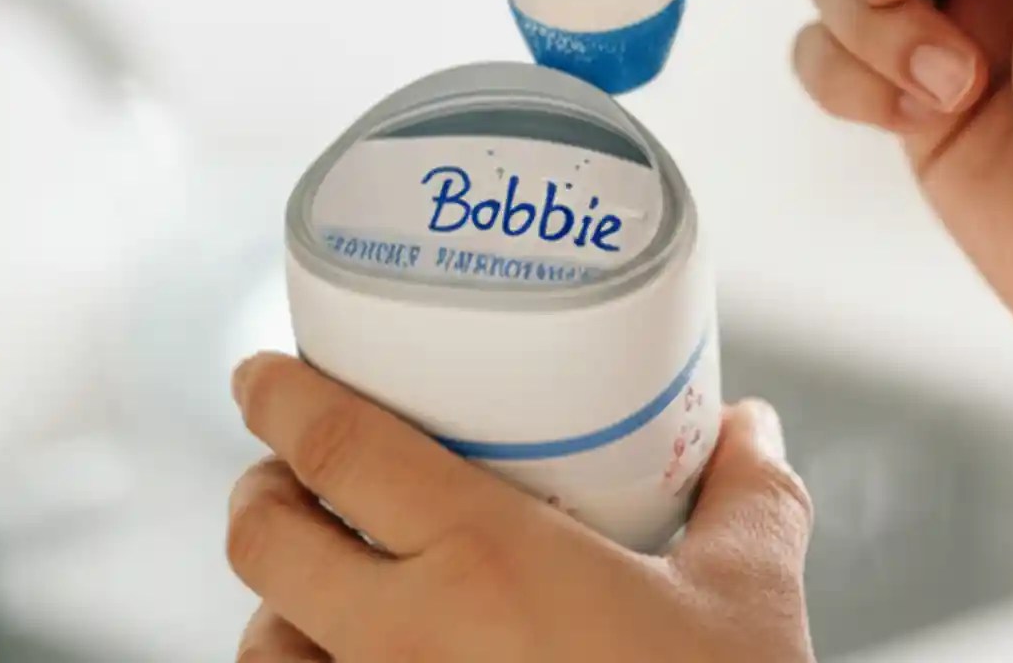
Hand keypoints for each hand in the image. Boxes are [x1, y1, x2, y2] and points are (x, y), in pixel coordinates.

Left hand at [227, 353, 815, 662]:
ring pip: (262, 644)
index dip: (281, 397)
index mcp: (485, 562)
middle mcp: (406, 642)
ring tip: (322, 586)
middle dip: (262, 492)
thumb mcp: (749, 599)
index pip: (338, 448)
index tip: (264, 376)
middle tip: (295, 476)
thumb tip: (750, 428)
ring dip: (277, 600)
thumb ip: (750, 496)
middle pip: (264, 542)